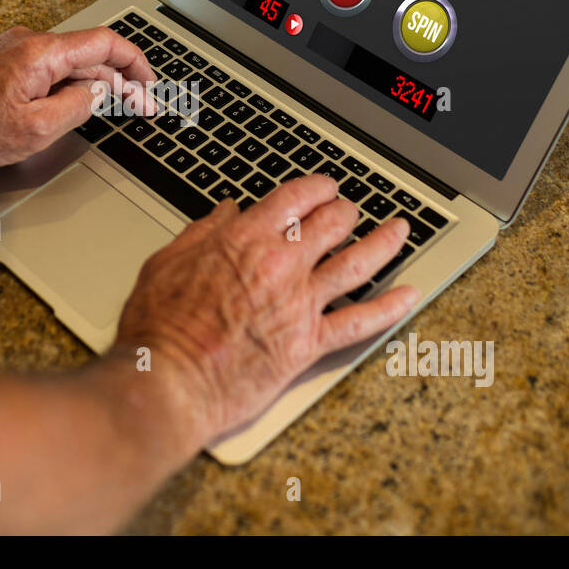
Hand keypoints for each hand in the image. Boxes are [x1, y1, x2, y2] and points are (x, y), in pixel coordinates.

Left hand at [0, 25, 154, 174]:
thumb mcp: (35, 131)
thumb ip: (77, 107)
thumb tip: (99, 94)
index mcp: (38, 53)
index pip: (103, 43)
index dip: (134, 62)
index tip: (149, 83)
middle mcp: (27, 42)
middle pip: (89, 54)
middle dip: (121, 80)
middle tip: (142, 107)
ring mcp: (15, 49)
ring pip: (70, 62)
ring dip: (97, 84)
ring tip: (119, 108)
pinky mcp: (6, 62)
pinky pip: (50, 68)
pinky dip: (72, 83)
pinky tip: (83, 103)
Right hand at [113, 174, 419, 443]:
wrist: (169, 380)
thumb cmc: (159, 327)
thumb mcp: (166, 262)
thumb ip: (201, 233)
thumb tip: (224, 211)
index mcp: (243, 238)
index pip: (294, 198)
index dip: (317, 187)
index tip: (325, 187)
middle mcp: (280, 264)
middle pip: (331, 224)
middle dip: (346, 212)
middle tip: (350, 211)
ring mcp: (299, 304)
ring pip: (357, 263)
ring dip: (383, 243)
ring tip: (399, 231)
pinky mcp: (309, 344)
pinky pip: (360, 322)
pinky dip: (390, 308)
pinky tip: (409, 295)